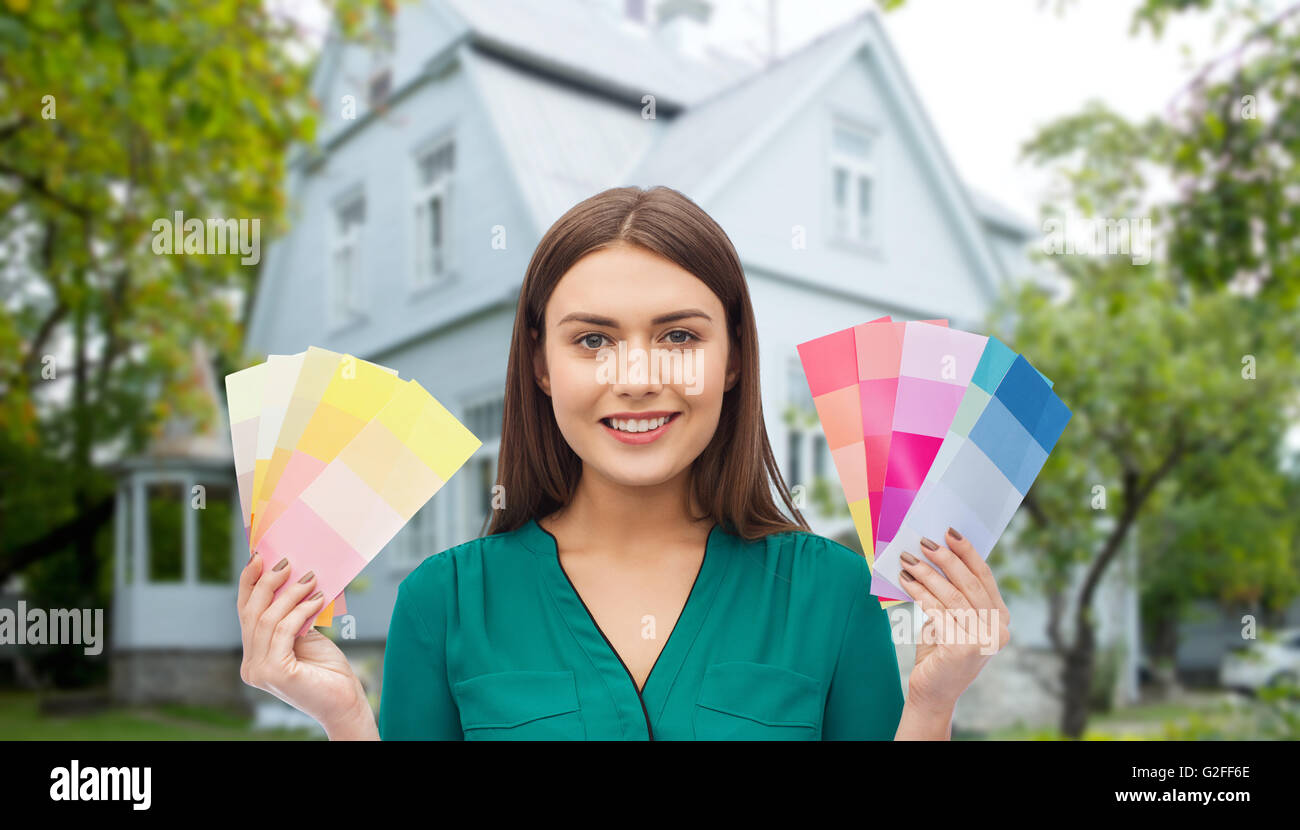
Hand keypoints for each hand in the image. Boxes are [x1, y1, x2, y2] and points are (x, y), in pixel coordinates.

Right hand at [237, 552, 371, 735]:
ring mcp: (259, 672)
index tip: (259, 556)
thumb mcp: (305, 637)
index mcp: (254, 656)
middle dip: (268, 583)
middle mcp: (250, 665)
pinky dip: (300, 611)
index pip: (245, 613)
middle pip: (251, 613)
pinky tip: (317, 600)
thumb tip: (292, 577)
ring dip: (290, 594)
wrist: (345, 703)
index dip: (249, 583)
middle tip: (288, 562)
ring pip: (267, 620)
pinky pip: (283, 631)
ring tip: (311, 579)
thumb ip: (291, 617)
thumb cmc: (328, 671)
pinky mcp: (275, 674)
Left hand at [897, 528, 1010, 717]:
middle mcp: (998, 629)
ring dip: (927, 574)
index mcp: (1001, 619)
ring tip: (908, 559)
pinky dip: (919, 592)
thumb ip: (954, 594)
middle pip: (969, 584)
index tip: (950, 532)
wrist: (933, 693)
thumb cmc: (941, 651)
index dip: (968, 552)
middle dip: (945, 559)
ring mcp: (983, 640)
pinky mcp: (963, 648)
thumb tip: (936, 553)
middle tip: (924, 542)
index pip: (984, 577)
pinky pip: (937, 611)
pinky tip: (905, 581)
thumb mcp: (953, 619)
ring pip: (951, 596)